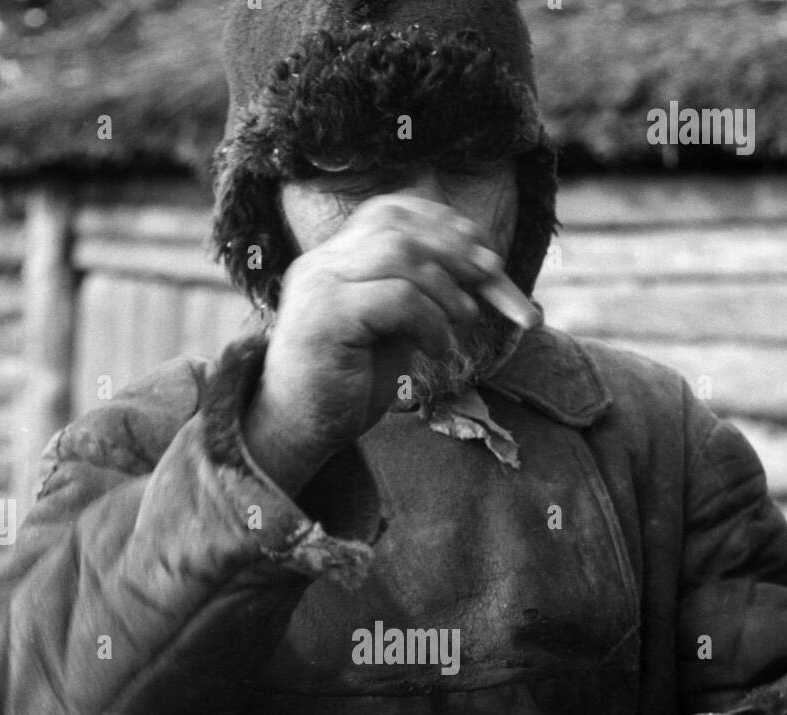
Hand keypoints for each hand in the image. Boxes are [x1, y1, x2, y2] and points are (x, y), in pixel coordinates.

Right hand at [243, 194, 499, 489]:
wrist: (295, 431)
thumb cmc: (345, 385)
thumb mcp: (389, 330)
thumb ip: (415, 294)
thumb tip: (475, 267)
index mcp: (332, 259)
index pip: (389, 210)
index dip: (441, 222)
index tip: (481, 251)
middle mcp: (321, 263)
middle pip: (397, 224)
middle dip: (454, 247)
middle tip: (491, 276)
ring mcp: (320, 286)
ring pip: (399, 254)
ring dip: (446, 285)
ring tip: (463, 319)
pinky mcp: (327, 318)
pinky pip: (396, 299)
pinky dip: (430, 320)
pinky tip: (436, 349)